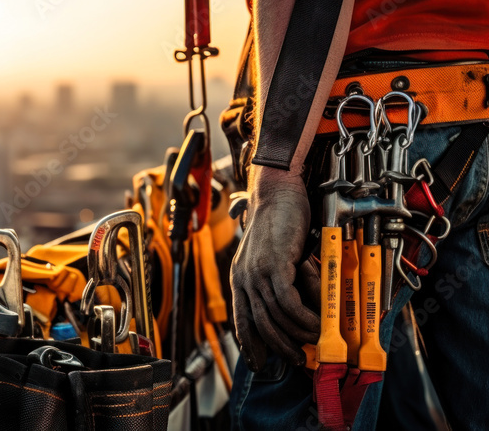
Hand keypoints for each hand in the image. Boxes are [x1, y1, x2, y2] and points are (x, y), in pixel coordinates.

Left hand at [231, 166, 320, 370]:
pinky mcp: (272, 266)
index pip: (241, 320)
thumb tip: (302, 309)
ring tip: (316, 342)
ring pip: (275, 317)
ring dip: (298, 334)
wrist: (277, 193)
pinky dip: (304, 318)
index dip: (250, 345)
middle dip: (279, 347)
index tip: (259, 363)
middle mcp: (243, 278)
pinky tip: (317, 325)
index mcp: (239, 278)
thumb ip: (283, 282)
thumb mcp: (277, 258)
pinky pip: (288, 303)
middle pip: (259, 325)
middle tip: (299, 359)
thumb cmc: (280, 222)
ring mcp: (255, 273)